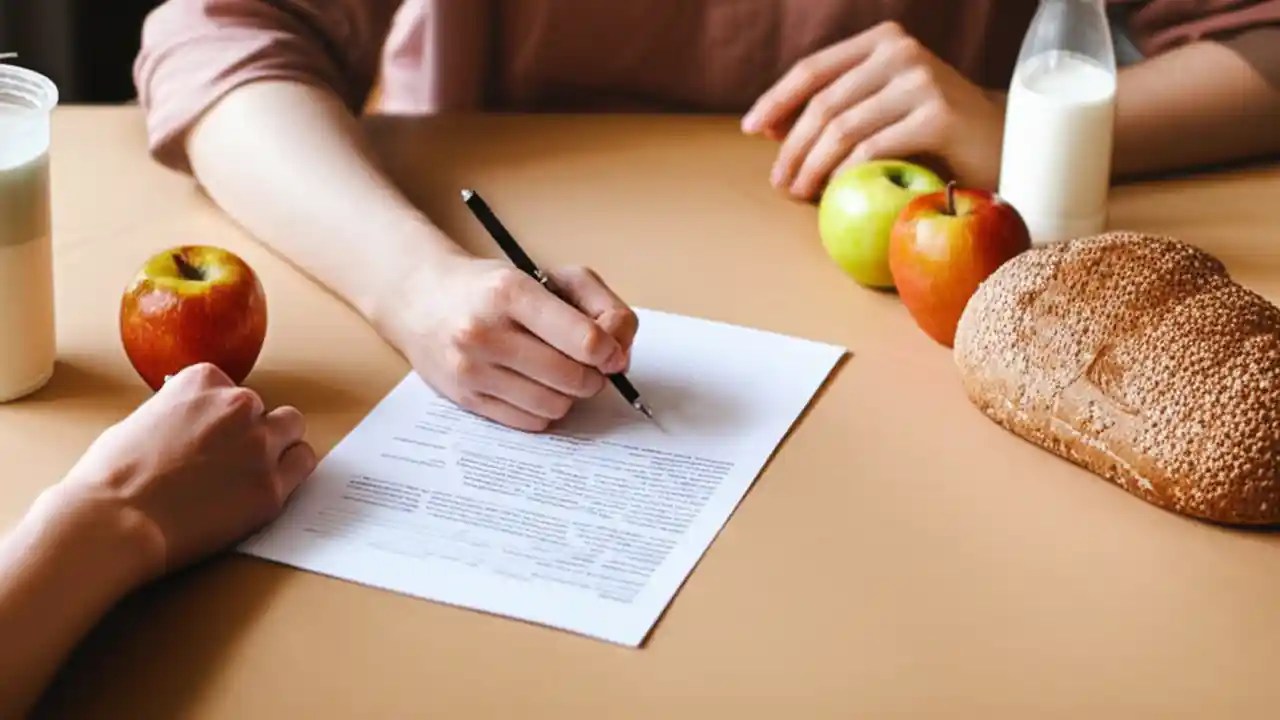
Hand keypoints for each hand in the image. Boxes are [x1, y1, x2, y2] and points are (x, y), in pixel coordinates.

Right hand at [47, 363, 315, 583]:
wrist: (116, 521)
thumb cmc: (111, 478)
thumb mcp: (139, 420)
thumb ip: (177, 413)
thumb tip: (187, 423)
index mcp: (203, 380)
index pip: (230, 390)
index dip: (219, 418)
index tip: (208, 438)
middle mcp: (238, 404)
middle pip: (265, 410)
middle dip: (250, 431)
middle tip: (228, 461)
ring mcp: (260, 445)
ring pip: (292, 429)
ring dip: (278, 446)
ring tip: (251, 473)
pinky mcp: (272, 486)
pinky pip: (302, 465)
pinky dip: (289, 474)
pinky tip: (265, 488)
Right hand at [387, 255, 638, 431]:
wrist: (419, 298)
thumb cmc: (492, 289)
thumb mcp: (547, 276)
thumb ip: (597, 305)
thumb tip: (619, 356)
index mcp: (512, 292)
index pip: (585, 341)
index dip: (611, 353)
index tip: (613, 354)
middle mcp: (486, 332)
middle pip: (574, 378)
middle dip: (593, 376)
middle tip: (588, 365)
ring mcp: (472, 369)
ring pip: (555, 405)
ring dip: (569, 395)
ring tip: (559, 374)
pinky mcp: (465, 398)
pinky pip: (530, 421)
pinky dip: (545, 408)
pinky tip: (536, 386)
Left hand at [742, 21, 1005, 199]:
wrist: (1004, 148)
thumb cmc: (936, 137)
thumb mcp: (880, 112)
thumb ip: (834, 110)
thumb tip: (767, 125)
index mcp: (883, 42)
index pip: (813, 69)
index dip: (775, 100)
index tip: (749, 129)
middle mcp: (901, 52)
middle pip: (823, 103)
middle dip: (791, 148)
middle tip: (780, 183)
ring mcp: (922, 80)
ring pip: (841, 128)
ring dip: (810, 167)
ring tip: (799, 193)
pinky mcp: (938, 115)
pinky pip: (871, 150)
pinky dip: (845, 176)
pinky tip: (835, 194)